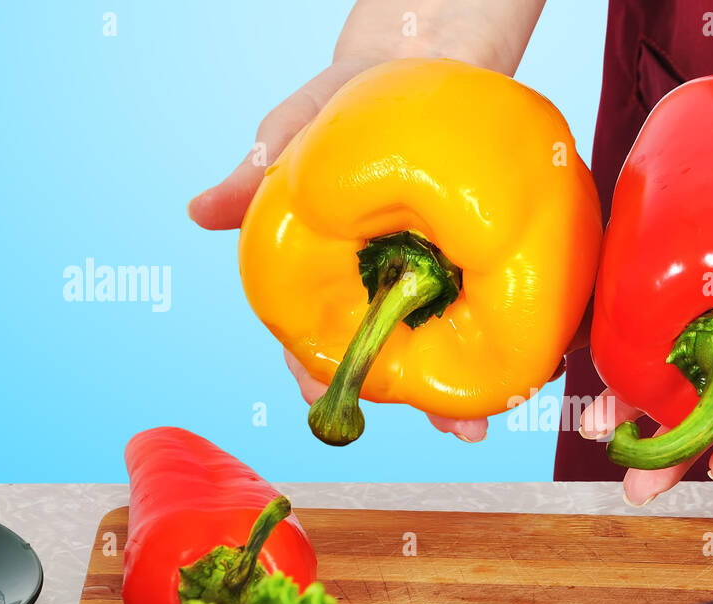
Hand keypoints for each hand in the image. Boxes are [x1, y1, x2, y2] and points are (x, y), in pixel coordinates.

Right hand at [190, 54, 491, 443]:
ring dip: (456, 393)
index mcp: (325, 273)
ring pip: (434, 348)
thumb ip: (255, 177)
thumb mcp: (296, 132)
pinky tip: (513, 377)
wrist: (416, 64)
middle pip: (383, 359)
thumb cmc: (343, 104)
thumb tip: (200, 212)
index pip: (309, 336)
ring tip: (478, 426)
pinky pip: (479, 311)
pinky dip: (494, 345)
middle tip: (448, 430)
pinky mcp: (468, 265)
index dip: (316, 371)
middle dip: (408, 399)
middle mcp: (375, 288)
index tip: (321, 396)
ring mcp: (423, 281)